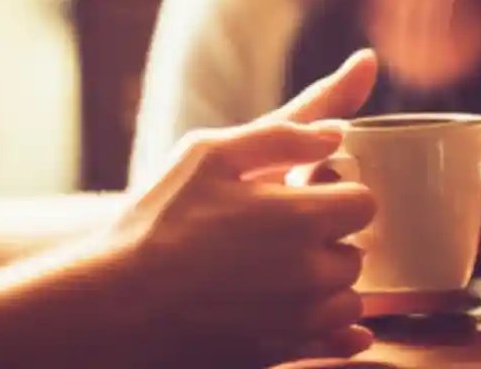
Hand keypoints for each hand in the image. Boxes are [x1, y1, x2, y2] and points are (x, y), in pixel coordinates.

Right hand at [113, 51, 379, 366]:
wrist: (116, 306)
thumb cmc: (158, 223)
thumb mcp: (207, 155)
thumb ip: (281, 134)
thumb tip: (336, 132)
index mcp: (302, 218)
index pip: (364, 201)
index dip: (334, 190)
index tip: (300, 190)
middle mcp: (313, 274)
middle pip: (357, 250)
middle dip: (328, 237)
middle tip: (277, 228)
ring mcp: (299, 321)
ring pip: (349, 297)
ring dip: (327, 281)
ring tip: (275, 267)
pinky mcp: (282, 353)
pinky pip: (338, 342)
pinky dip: (333, 327)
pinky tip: (303, 307)